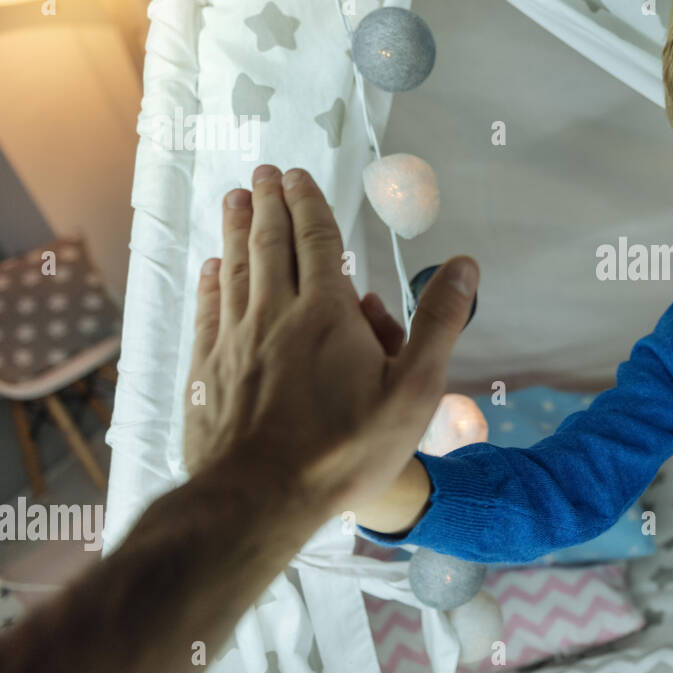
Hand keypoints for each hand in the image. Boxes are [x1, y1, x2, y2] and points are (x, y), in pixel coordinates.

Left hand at [183, 164, 477, 518]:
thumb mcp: (414, 390)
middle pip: (268, 244)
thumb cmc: (347, 447)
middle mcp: (274, 313)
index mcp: (325, 312)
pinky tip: (210, 268)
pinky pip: (209, 309)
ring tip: (232, 199)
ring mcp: (234, 341)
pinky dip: (211, 281)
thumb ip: (439, 323)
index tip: (297, 175)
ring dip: (233, 230)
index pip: (316, 241)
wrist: (261, 498)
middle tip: (263, 173)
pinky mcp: (207, 370)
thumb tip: (464, 265)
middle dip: (267, 204)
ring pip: (233, 269)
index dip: (308, 204)